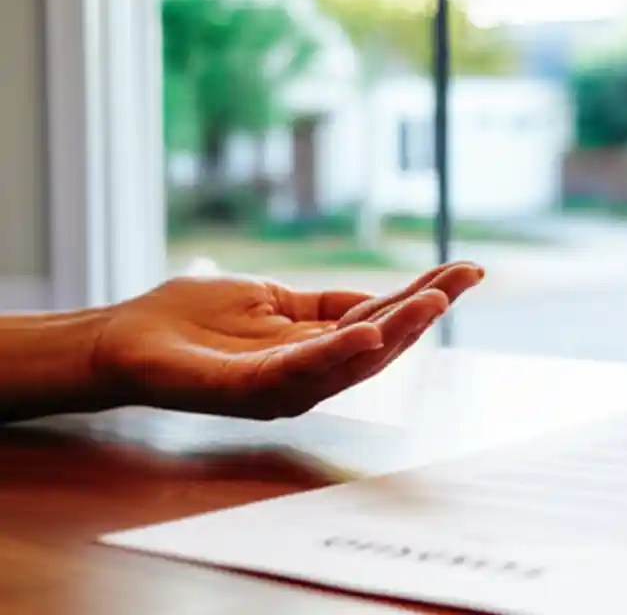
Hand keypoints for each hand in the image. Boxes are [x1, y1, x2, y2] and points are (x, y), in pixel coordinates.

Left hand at [91, 263, 482, 419]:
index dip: (426, 297)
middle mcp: (310, 376)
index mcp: (317, 350)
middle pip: (384, 344)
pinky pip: (302, 371)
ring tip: (435, 300)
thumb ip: (324, 305)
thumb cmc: (191, 319)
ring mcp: (283, 387)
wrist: (122, 339)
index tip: (469, 271)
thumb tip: (378, 303)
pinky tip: (371, 333)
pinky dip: (339, 353)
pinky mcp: (249, 390)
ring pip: (355, 360)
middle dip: (426, 311)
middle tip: (464, 279)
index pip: (383, 321)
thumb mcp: (273, 298)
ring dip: (399, 330)